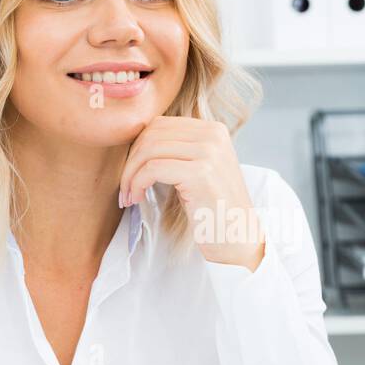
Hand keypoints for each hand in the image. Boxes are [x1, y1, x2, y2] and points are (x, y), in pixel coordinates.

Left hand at [118, 117, 265, 270]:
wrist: (239, 239)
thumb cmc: (214, 210)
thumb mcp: (199, 170)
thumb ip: (179, 151)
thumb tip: (137, 143)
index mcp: (214, 130)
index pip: (160, 125)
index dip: (138, 148)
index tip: (130, 173)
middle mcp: (214, 135)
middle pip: (152, 134)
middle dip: (131, 161)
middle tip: (125, 187)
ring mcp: (209, 152)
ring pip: (149, 150)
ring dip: (130, 174)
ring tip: (129, 195)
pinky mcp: (200, 173)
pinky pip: (152, 169)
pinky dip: (137, 184)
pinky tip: (137, 199)